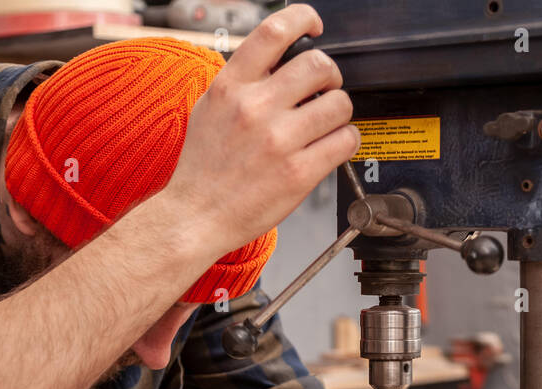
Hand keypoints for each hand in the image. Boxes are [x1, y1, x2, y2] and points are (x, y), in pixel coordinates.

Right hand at [161, 4, 358, 257]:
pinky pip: (345, 141)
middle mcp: (256, 108)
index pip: (275, 32)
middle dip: (331, 75)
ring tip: (328, 122)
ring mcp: (279, 141)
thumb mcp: (210, 109)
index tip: (313, 27)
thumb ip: (242, 82)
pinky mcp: (299, 173)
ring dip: (340, 110)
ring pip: (339, 103)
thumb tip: (278, 62)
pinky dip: (347, 139)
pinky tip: (333, 145)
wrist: (195, 216)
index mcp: (232, 87)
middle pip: (319, 65)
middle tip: (326, 88)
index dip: (302, 19)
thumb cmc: (203, 167)